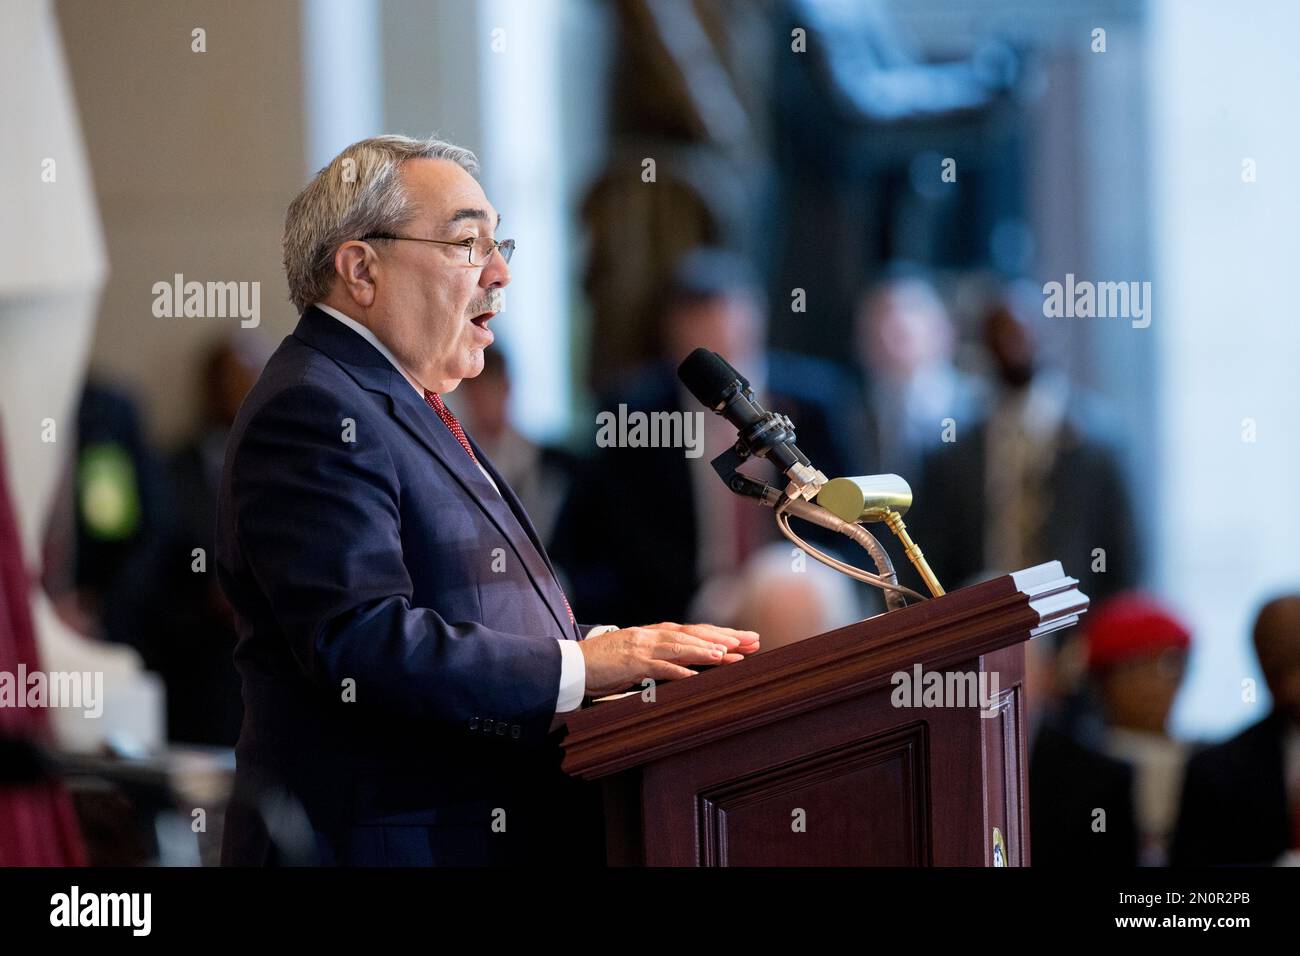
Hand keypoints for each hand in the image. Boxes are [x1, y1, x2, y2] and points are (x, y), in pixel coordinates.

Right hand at [579, 622, 759, 697]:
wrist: (572, 664)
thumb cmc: (604, 664)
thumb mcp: (636, 658)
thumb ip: (659, 657)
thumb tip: (687, 667)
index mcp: (655, 634)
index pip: (695, 631)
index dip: (722, 634)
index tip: (747, 639)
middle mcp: (652, 635)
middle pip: (695, 633)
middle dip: (725, 637)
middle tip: (753, 641)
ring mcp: (641, 647)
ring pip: (680, 646)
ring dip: (705, 650)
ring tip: (729, 654)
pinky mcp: (631, 663)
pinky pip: (658, 666)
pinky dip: (677, 670)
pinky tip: (694, 676)